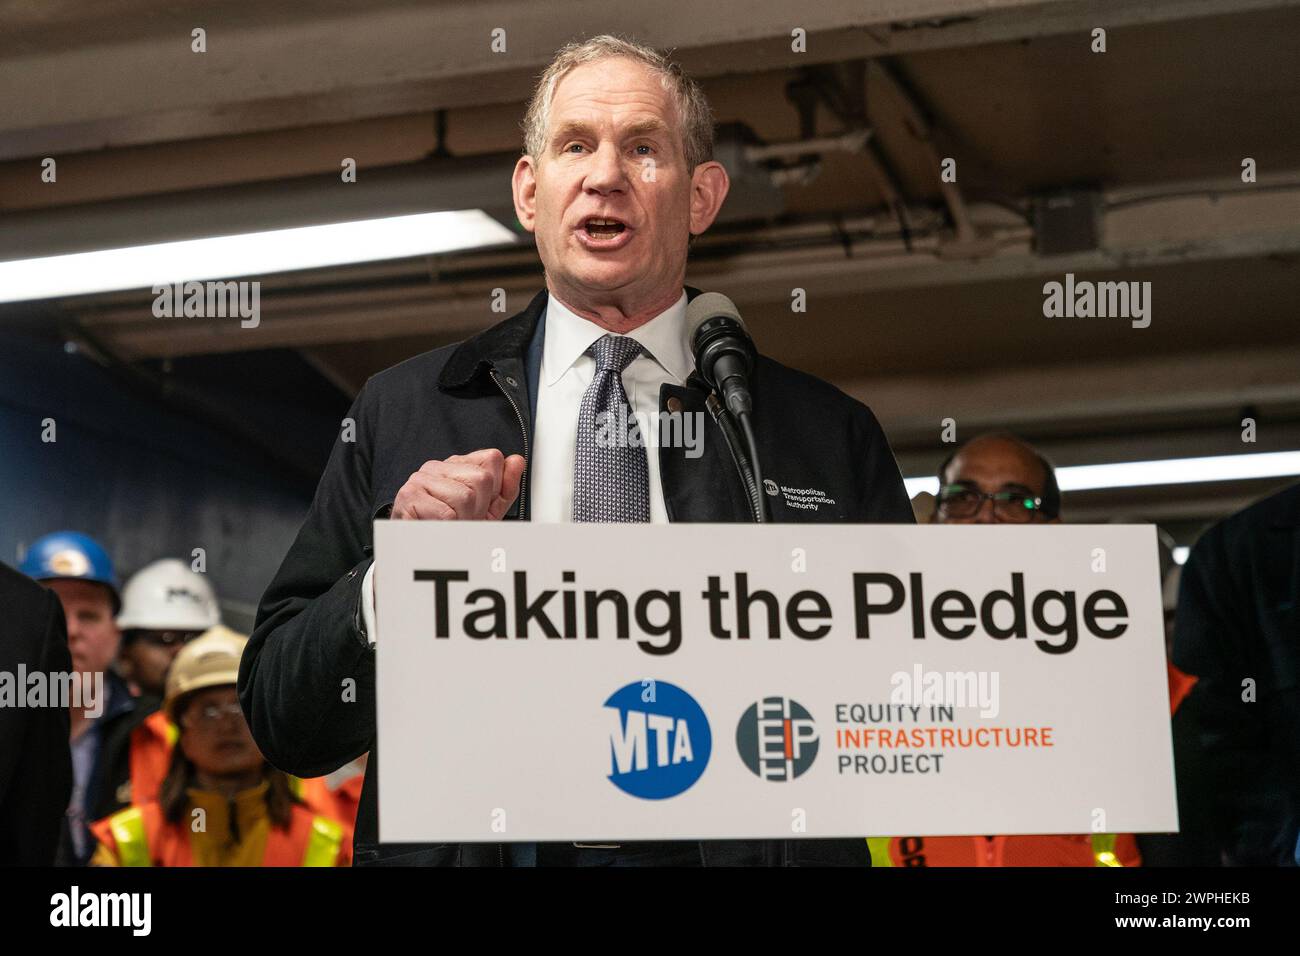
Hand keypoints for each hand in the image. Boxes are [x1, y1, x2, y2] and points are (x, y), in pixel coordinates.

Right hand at [392, 449, 524, 520]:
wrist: (417, 552)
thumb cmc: (451, 529)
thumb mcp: (486, 510)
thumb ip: (504, 488)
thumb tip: (517, 461)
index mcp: (457, 465)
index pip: (493, 458)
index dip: (494, 490)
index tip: (480, 506)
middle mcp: (438, 466)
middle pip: (482, 478)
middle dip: (479, 507)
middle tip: (464, 519)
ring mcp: (421, 478)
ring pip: (465, 496)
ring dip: (463, 519)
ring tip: (450, 524)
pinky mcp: (409, 495)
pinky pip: (446, 513)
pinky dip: (448, 528)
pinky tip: (437, 527)